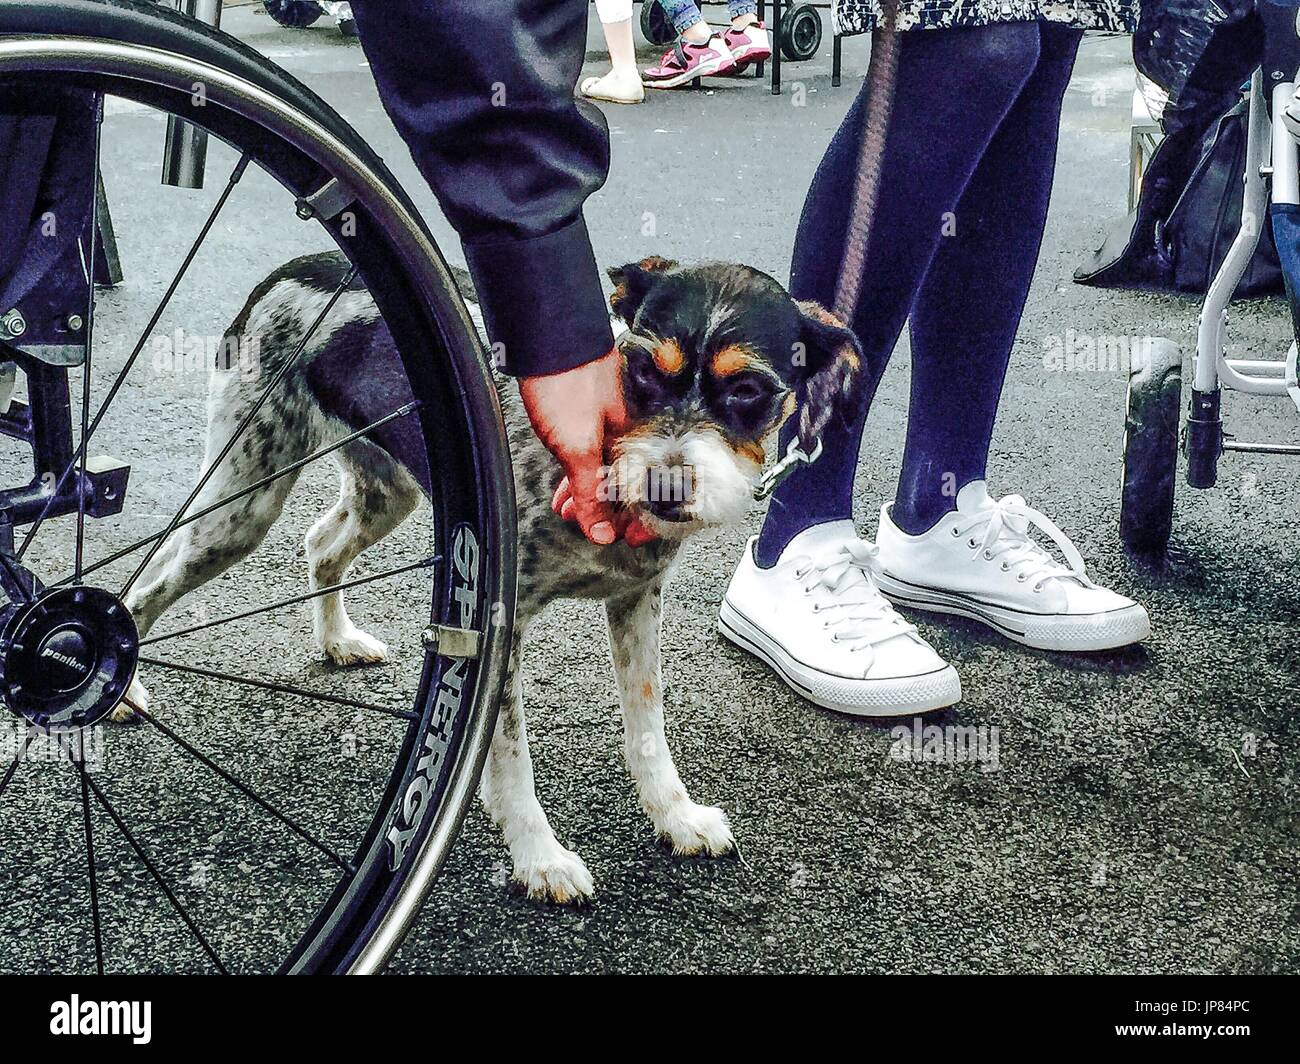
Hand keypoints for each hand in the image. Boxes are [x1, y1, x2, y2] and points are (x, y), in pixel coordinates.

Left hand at [518, 350, 655, 546]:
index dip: (642, 519)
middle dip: (611, 510)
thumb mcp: (577, 447)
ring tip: (572, 511)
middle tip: (598, 529)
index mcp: (641, 438)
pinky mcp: (595, 411)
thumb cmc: (565, 380)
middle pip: (632, 481)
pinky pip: (596, 451)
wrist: (544, 333)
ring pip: (611, 467)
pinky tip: (568, 483)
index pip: (653, 491)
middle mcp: (635, 429)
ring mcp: (615, 419)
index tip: (627, 538)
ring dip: (592, 493)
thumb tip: (602, 531)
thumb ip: (590, 492)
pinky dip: (583, 471)